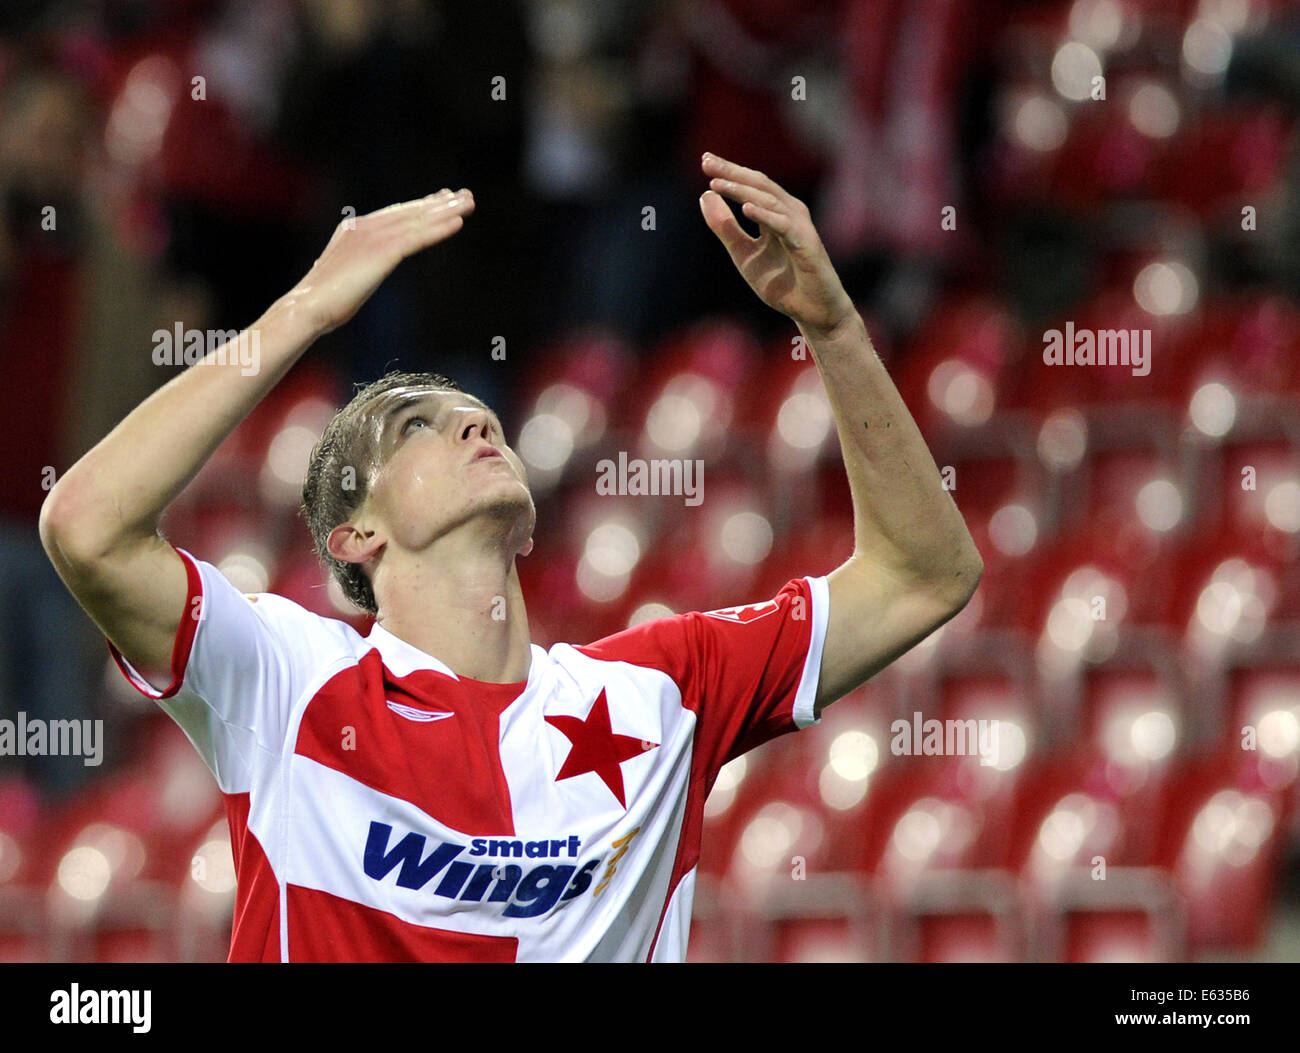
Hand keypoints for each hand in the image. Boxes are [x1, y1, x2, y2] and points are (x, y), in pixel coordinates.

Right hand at [283, 188, 474, 336]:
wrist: (308, 306)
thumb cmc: (321, 301)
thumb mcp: (344, 276)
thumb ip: (357, 267)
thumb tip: (360, 272)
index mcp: (354, 230)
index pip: (394, 214)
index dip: (421, 206)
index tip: (442, 198)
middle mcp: (365, 227)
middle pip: (410, 212)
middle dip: (440, 203)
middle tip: (465, 195)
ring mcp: (373, 238)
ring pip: (417, 221)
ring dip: (446, 211)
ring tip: (469, 202)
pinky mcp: (382, 253)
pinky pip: (417, 239)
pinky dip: (439, 230)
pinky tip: (458, 224)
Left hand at [699, 154, 855, 338]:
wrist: (813, 312)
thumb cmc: (783, 284)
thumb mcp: (744, 255)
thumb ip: (725, 228)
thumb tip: (705, 195)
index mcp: (775, 215)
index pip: (751, 186)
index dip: (730, 172)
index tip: (705, 161)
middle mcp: (789, 214)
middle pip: (760, 185)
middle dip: (733, 172)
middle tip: (708, 162)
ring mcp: (800, 228)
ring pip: (770, 201)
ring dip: (742, 191)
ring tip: (718, 184)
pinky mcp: (807, 245)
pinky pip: (784, 226)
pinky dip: (765, 216)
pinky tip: (746, 209)